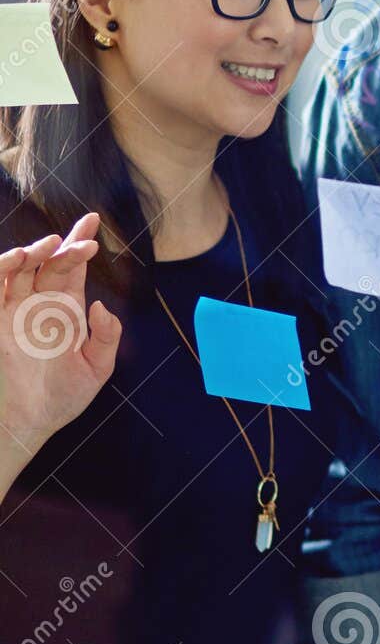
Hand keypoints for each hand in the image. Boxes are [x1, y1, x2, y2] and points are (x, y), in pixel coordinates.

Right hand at [0, 215, 120, 456]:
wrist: (26, 423)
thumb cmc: (61, 398)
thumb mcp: (95, 369)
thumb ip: (106, 337)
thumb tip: (103, 306)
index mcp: (65, 309)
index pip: (72, 268)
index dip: (80, 243)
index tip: (92, 220)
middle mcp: (38, 304)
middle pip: (48, 263)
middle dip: (63, 245)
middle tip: (79, 236)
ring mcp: (12, 311)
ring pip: (18, 269)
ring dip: (31, 253)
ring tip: (48, 245)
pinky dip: (2, 270)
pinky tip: (17, 260)